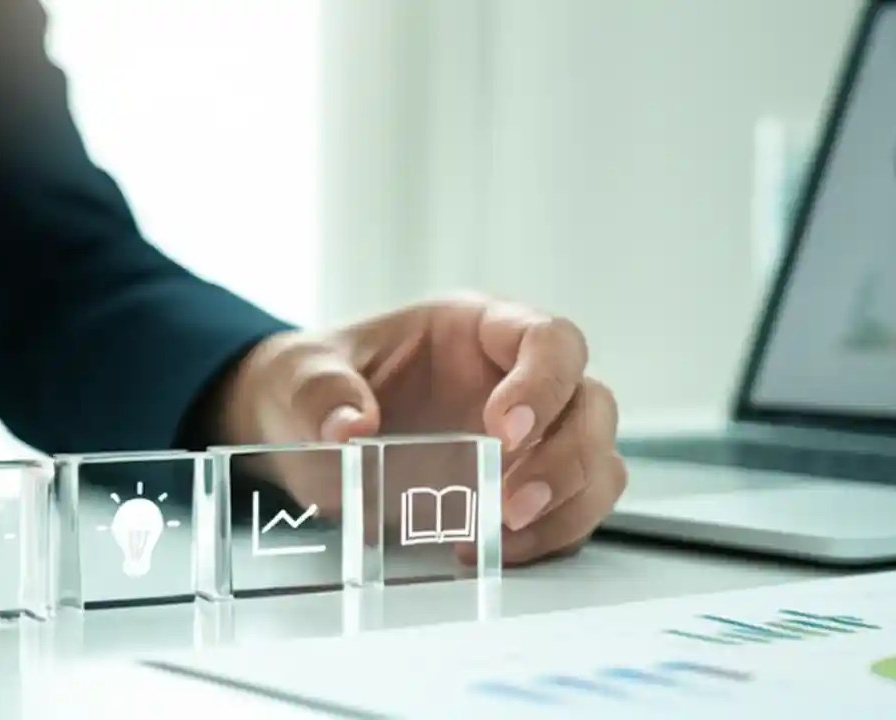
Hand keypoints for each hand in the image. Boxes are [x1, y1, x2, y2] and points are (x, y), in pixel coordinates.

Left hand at [214, 295, 625, 565]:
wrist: (301, 431)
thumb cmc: (314, 384)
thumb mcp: (298, 373)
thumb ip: (320, 391)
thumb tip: (349, 426)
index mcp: (477, 328)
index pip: (547, 340)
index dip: (542, 385)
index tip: (504, 433)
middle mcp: (517, 377)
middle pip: (590, 405)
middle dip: (565, 459)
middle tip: (510, 506)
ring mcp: (530, 434)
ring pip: (597, 461)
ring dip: (568, 504)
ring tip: (500, 537)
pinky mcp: (523, 485)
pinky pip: (572, 510)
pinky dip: (549, 537)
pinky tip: (493, 551)